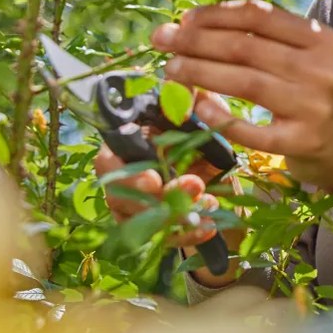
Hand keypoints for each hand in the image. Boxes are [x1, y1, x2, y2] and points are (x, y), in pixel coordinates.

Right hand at [93, 89, 238, 248]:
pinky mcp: (153, 226)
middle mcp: (125, 175)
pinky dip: (185, 234)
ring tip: (208, 206)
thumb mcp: (206, 113)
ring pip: (137, 220)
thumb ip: (195, 98)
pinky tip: (207, 227)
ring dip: (173, 215)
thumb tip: (183, 94)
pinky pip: (160, 238)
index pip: (108, 161)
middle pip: (118, 195)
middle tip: (193, 187)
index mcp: (129, 144)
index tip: (154, 180)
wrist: (225, 171)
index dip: (126, 174)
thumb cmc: (206, 135)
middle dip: (153, 198)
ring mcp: (135, 204)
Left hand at [151, 0, 332, 190]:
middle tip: (161, 40)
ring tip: (170, 70)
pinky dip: (219, 117)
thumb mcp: (315, 60)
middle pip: (245, 48)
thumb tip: (206, 22)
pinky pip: (249, 129)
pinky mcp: (301, 142)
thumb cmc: (327, 98)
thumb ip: (275, 40)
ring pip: (243, 82)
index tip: (184, 18)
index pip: (260, 16)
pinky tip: (197, 107)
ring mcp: (312, 107)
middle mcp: (321, 70)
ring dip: (199, 73)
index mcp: (323, 40)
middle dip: (195, 41)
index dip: (217, 14)